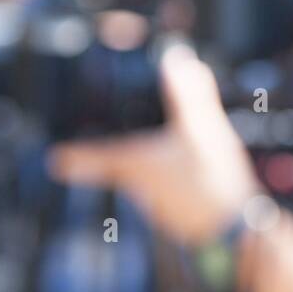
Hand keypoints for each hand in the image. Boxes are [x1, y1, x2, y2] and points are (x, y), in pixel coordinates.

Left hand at [48, 46, 259, 244]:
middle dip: (117, 159)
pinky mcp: (185, 215)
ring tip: (164, 155)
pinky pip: (173, 193)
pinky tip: (196, 176)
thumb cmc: (211, 179)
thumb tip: (178, 59)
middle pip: (124, 169)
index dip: (79, 157)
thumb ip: (190, 95)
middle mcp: (143, 188)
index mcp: (137, 164)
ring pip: (150, 182)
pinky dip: (177, 183)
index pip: (100, 157)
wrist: (235, 232)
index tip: (57, 160)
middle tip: (106, 150)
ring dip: (153, 170)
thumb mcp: (203, 129)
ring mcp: (163, 205)